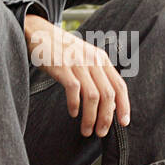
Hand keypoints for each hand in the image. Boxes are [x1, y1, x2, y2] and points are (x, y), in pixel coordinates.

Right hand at [23, 14, 131, 136]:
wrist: (39, 32)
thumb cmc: (62, 50)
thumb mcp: (85, 58)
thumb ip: (97, 77)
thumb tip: (109, 104)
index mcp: (102, 59)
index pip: (120, 86)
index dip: (124, 106)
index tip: (124, 122)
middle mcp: (93, 60)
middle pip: (108, 94)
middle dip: (106, 118)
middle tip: (101, 132)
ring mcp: (78, 63)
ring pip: (93, 96)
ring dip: (91, 117)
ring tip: (86, 130)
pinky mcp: (62, 66)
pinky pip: (74, 89)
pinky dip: (75, 105)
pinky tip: (73, 113)